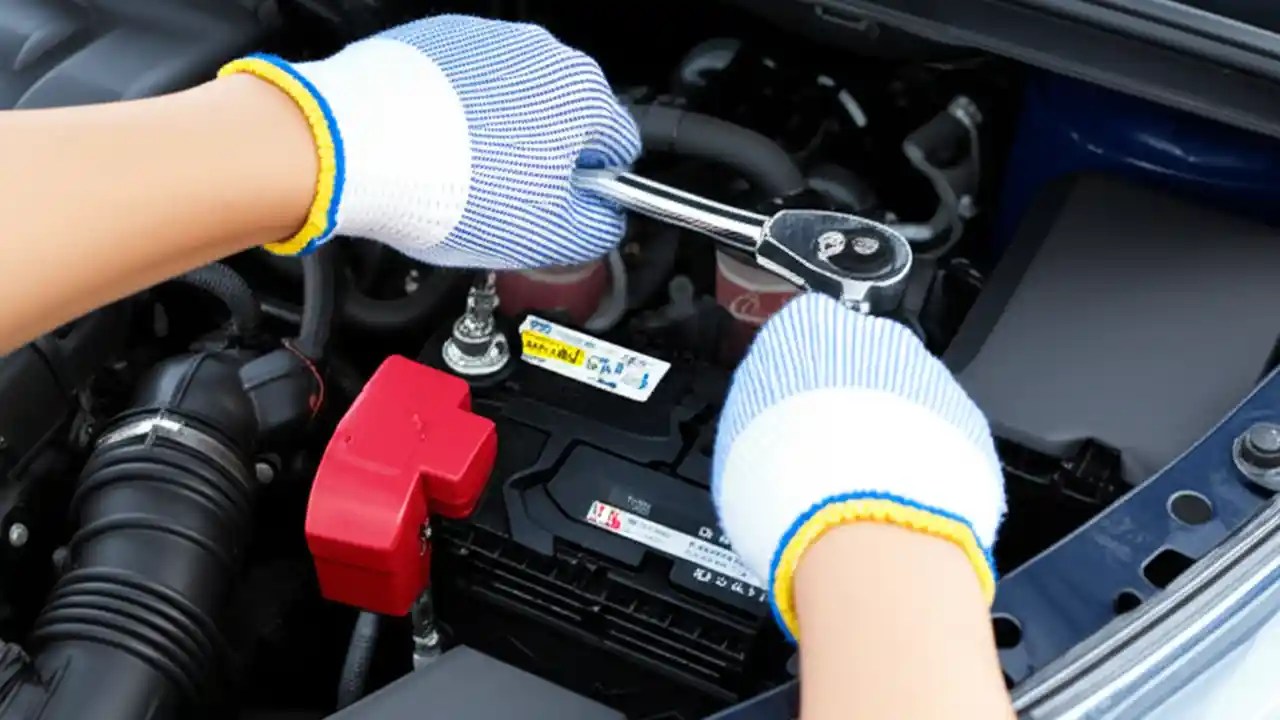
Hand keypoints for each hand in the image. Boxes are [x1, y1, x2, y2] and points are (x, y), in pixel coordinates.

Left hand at [219, 15, 640, 267]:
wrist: (351, 146)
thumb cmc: (445, 184)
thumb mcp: (545, 236)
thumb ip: (595, 230)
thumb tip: (603, 223)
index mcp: (582, 94)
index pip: (619, 148)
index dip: (594, 190)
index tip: (567, 210)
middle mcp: (540, 52)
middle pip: (564, 121)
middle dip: (543, 162)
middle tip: (507, 202)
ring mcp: (485, 40)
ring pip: (511, 103)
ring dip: (497, 140)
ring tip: (459, 179)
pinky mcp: (435, 42)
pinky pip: (462, 88)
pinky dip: (453, 118)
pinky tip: (430, 152)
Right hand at [712, 293, 1005, 639]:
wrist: (861, 534)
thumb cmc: (788, 487)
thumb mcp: (737, 447)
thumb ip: (757, 422)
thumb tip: (760, 437)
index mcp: (807, 327)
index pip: (798, 332)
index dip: (793, 382)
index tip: (788, 415)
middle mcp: (875, 339)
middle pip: (860, 364)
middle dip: (847, 408)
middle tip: (824, 460)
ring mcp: (929, 378)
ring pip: (906, 401)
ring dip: (890, 436)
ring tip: (863, 490)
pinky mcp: (970, 423)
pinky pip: (942, 438)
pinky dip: (924, 465)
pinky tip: (899, 500)